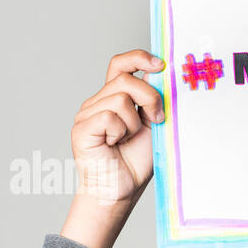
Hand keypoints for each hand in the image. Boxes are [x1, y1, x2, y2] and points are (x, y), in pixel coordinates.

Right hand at [61, 50, 165, 247]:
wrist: (121, 189)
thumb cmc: (137, 160)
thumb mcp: (154, 126)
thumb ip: (156, 102)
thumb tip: (165, 77)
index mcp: (114, 98)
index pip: (120, 65)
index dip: (138, 58)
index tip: (160, 64)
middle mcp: (98, 102)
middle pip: (125, 79)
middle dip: (150, 98)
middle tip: (157, 120)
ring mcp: (86, 114)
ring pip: (119, 98)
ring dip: (134, 123)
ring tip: (128, 139)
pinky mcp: (81, 128)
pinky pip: (109, 117)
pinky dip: (119, 132)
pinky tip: (114, 145)